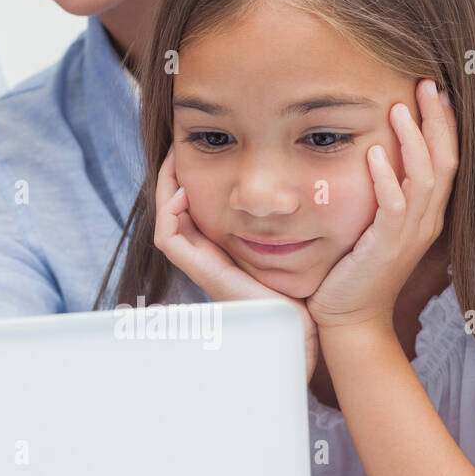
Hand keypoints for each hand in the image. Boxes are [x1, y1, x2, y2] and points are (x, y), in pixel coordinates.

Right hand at [154, 146, 318, 378]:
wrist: (305, 328)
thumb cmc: (309, 289)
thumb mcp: (298, 242)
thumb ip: (293, 219)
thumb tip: (304, 183)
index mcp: (225, 247)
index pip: (194, 207)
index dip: (190, 178)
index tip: (201, 150)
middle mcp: (209, 253)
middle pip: (175, 209)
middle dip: (173, 176)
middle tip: (180, 147)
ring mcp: (202, 264)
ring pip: (167, 219)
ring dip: (166, 188)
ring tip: (176, 159)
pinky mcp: (202, 273)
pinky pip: (168, 239)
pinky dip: (169, 213)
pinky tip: (185, 191)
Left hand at [307, 80, 457, 333]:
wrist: (349, 316)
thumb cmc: (354, 269)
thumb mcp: (372, 223)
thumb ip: (380, 193)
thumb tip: (371, 152)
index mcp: (425, 213)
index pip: (444, 159)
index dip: (442, 124)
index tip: (434, 91)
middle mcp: (425, 220)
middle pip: (444, 160)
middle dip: (437, 120)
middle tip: (427, 84)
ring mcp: (409, 234)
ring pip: (425, 177)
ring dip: (413, 140)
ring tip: (401, 107)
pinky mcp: (386, 246)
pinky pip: (394, 206)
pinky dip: (387, 177)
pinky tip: (375, 153)